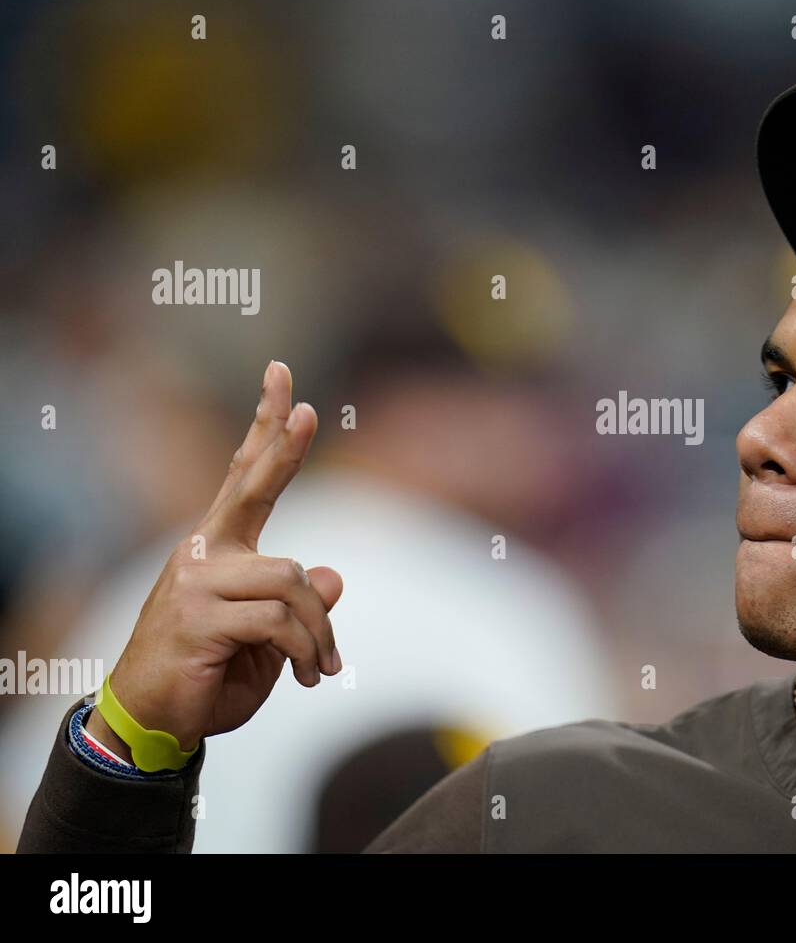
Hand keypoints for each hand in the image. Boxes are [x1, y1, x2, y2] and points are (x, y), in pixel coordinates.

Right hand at [88, 360, 342, 755]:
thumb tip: (333, 575)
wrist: (154, 724)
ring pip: (292, 580)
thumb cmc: (211, 677)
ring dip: (319, 632)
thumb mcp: (269, 638)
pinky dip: (305, 650)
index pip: (245, 475)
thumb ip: (299, 605)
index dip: (267, 429)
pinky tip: (306, 676)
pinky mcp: (198, 617)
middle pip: (251, 485)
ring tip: (322, 668)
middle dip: (284, 445)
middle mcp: (203, 552)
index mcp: (218, 547)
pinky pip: (280, 621)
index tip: (283, 379)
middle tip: (309, 409)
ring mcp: (196, 582)